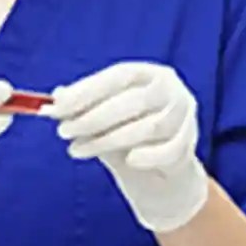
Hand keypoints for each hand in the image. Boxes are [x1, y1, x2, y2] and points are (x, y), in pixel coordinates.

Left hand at [44, 62, 208, 233]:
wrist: (162, 171)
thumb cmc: (128, 135)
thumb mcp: (104, 118)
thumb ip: (84, 107)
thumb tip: (56, 97)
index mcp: (149, 74)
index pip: (119, 76)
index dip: (88, 90)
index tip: (59, 106)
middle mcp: (171, 89)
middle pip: (133, 101)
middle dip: (93, 117)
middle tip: (63, 131)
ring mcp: (184, 116)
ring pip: (148, 127)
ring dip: (108, 140)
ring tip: (77, 149)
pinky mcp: (190, 144)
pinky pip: (169, 150)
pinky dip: (148, 156)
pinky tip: (127, 162)